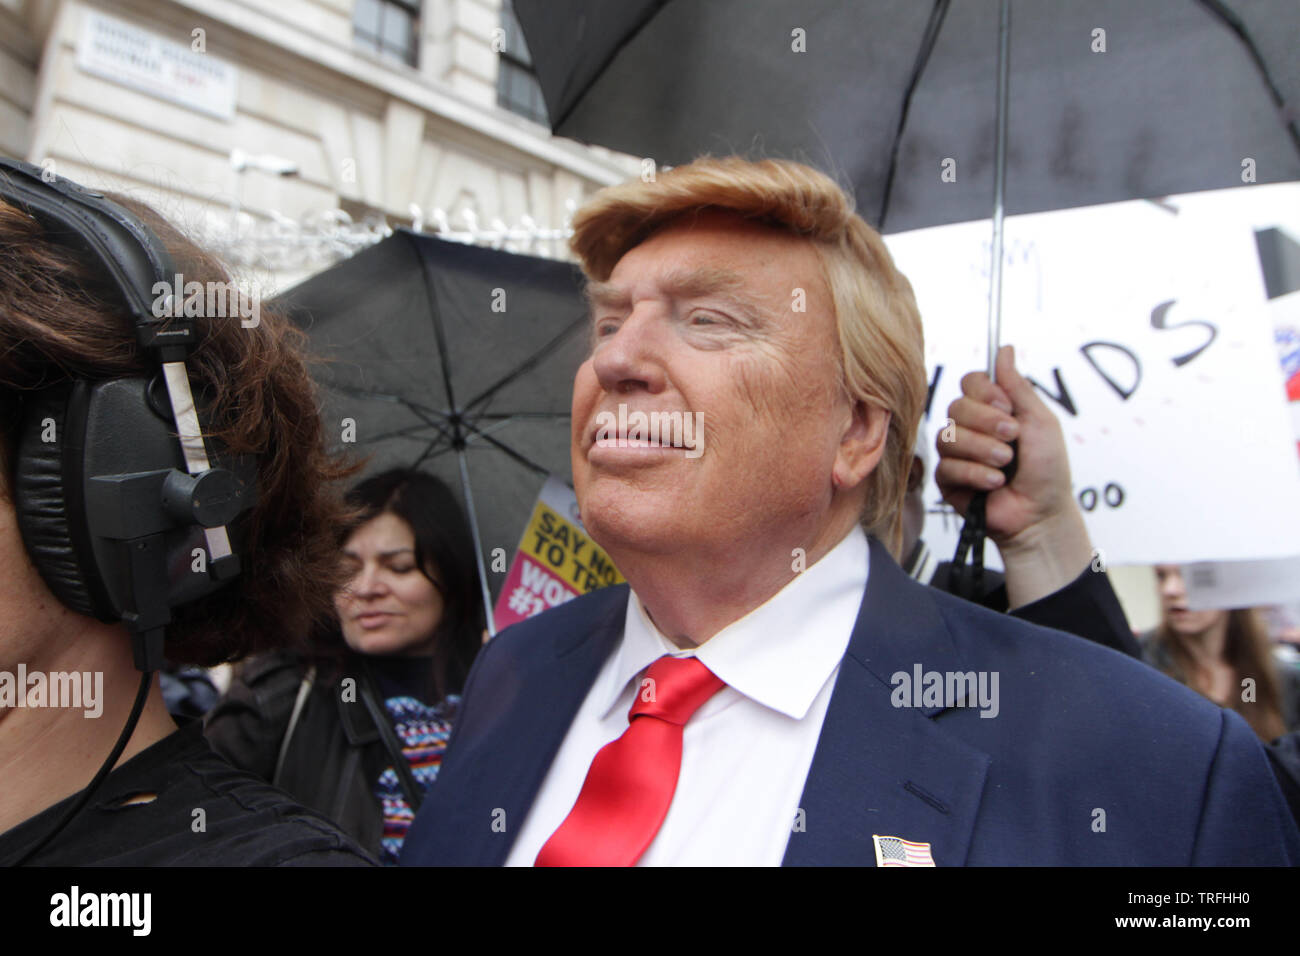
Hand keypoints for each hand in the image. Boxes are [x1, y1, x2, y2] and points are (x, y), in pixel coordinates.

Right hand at [935, 344, 1092, 606]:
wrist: (1041, 513)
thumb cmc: (1047, 470)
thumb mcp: (1039, 420)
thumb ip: (1017, 386)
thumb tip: (1005, 349)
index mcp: (991, 410)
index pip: (969, 382)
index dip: (984, 393)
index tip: (1006, 407)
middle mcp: (970, 428)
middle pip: (956, 406)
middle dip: (987, 424)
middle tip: (1012, 440)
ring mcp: (956, 454)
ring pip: (949, 437)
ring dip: (983, 451)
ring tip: (1006, 465)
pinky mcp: (947, 480)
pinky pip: (947, 466)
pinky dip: (975, 474)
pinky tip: (994, 484)